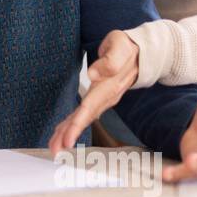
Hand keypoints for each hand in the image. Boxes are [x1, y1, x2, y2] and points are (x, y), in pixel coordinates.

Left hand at [48, 30, 138, 153]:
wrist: (141, 53)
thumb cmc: (127, 48)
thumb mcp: (120, 46)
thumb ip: (110, 60)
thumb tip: (93, 74)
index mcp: (109, 86)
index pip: (89, 108)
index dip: (77, 125)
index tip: (67, 140)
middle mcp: (106, 97)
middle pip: (84, 118)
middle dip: (68, 135)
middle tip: (54, 150)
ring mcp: (103, 100)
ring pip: (82, 118)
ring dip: (68, 132)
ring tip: (54, 146)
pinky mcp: (99, 98)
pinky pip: (83, 113)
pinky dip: (72, 124)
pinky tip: (62, 132)